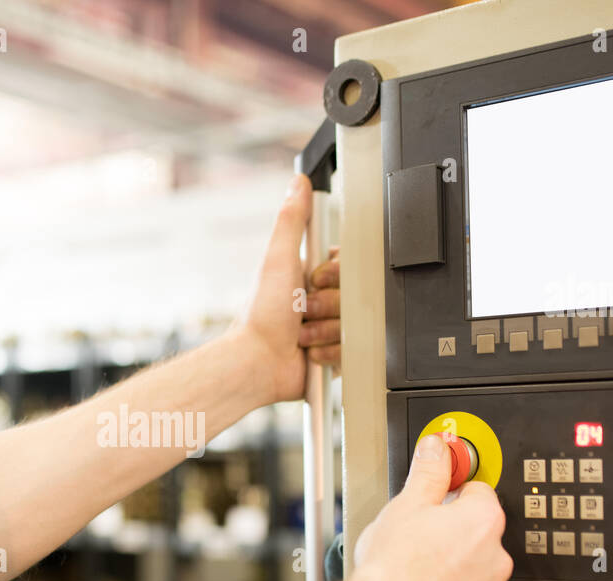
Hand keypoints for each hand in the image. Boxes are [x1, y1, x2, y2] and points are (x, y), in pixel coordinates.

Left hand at [229, 174, 341, 404]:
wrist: (258, 364)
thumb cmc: (261, 316)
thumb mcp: (277, 259)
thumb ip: (292, 220)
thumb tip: (298, 184)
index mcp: (306, 276)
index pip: (346, 264)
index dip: (337, 273)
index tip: (318, 278)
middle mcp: (316, 301)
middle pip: (352, 295)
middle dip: (329, 304)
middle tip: (304, 309)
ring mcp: (325, 329)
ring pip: (354, 323)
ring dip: (328, 329)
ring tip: (302, 333)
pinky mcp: (332, 355)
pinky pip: (352, 350)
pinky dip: (331, 352)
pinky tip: (310, 351)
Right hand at [345, 434, 511, 580]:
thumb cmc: (392, 573)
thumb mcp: (404, 507)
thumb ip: (428, 472)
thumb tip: (436, 448)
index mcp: (481, 520)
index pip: (477, 492)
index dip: (450, 496)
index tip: (435, 502)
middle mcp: (496, 558)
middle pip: (478, 535)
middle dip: (452, 537)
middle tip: (417, 545)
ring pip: (475, 573)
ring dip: (454, 573)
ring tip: (417, 578)